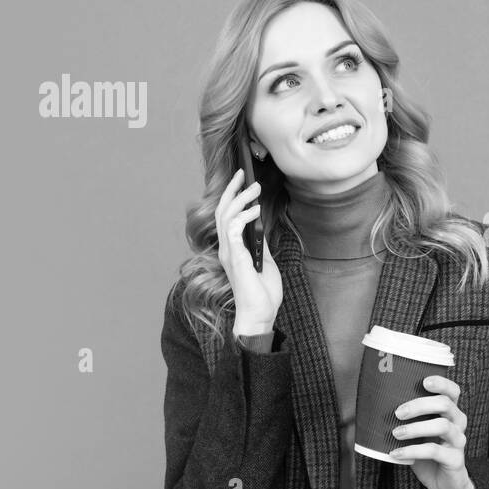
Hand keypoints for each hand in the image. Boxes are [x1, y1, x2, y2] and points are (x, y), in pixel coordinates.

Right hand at [216, 168, 281, 332]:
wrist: (261, 315)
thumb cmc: (263, 293)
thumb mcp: (265, 262)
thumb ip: (259, 244)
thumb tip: (259, 226)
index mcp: (232, 249)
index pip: (227, 217)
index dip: (232, 198)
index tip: (242, 182)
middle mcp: (226, 249)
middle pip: (222, 211)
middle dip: (232, 190)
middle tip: (244, 174)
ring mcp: (228, 253)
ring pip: (226, 216)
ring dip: (240, 199)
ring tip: (254, 187)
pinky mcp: (235, 258)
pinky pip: (233, 229)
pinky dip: (244, 216)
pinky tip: (257, 211)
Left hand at [389, 375, 474, 488]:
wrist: (444, 483)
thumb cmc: (427, 452)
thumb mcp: (420, 432)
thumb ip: (409, 418)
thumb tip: (376, 404)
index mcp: (451, 412)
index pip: (452, 391)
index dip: (441, 383)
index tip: (424, 381)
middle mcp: (458, 423)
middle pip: (445, 404)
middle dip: (419, 405)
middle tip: (398, 413)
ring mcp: (458, 441)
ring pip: (441, 426)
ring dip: (415, 428)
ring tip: (395, 433)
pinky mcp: (455, 459)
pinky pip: (434, 451)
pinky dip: (412, 451)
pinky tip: (396, 453)